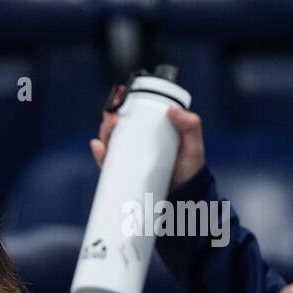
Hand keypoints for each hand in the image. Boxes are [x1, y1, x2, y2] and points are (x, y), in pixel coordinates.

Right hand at [90, 103, 206, 191]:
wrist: (186, 197)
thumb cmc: (190, 168)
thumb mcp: (193, 145)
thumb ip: (191, 126)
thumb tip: (172, 110)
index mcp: (151, 130)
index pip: (133, 112)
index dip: (122, 102)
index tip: (119, 95)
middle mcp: (137, 142)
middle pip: (117, 126)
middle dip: (109, 117)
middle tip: (113, 117)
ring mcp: (129, 158)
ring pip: (109, 142)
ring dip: (103, 133)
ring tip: (109, 130)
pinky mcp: (124, 174)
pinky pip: (107, 163)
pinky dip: (100, 154)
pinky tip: (99, 148)